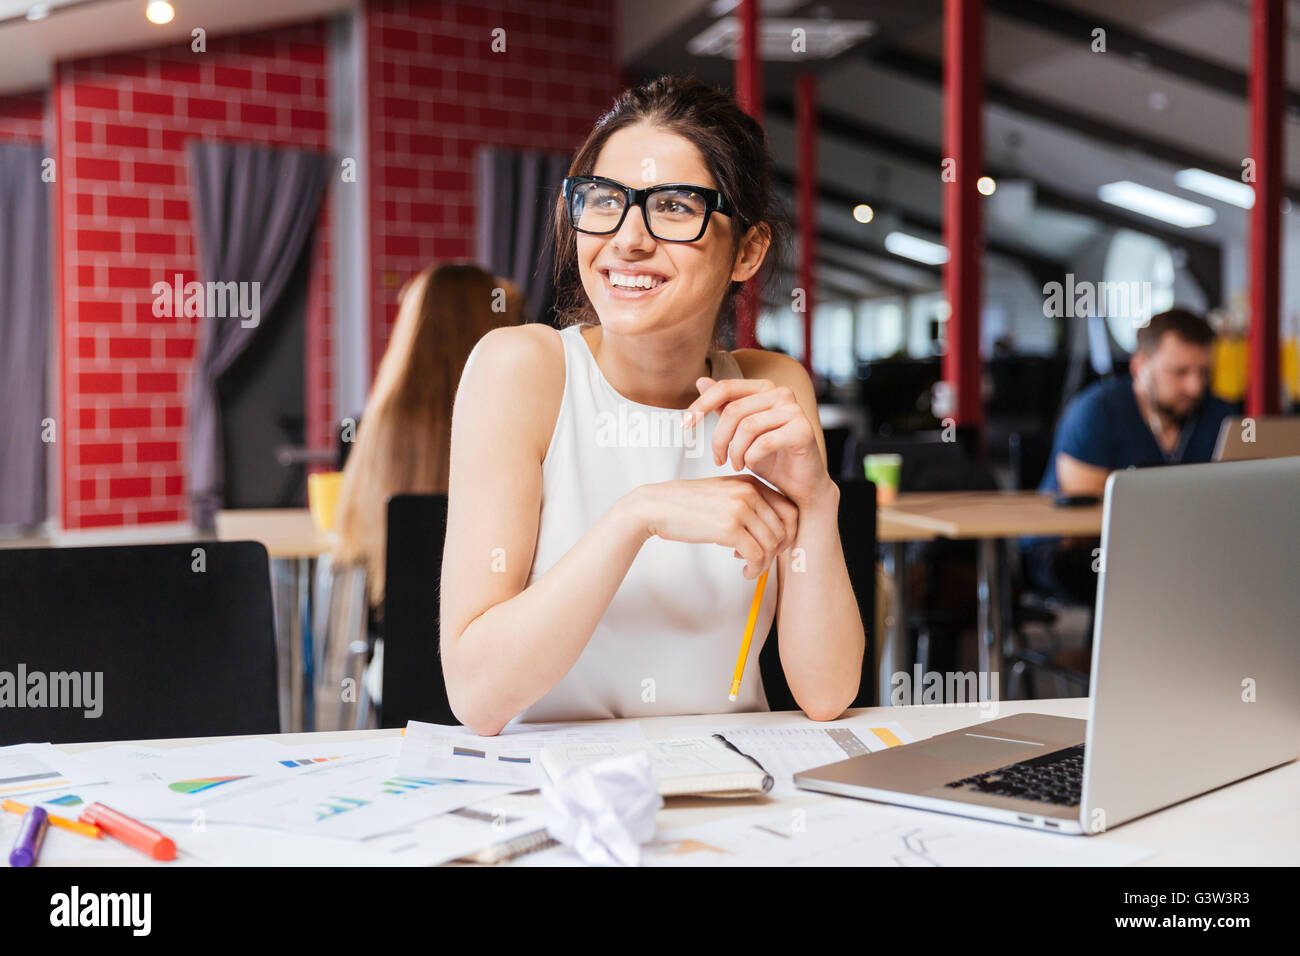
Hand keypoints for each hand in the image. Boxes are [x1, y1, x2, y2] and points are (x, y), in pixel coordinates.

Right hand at [631, 475, 798, 578]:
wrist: (657, 506)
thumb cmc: (687, 504)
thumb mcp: (723, 494)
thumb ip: (748, 505)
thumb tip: (773, 532)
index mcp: (750, 482)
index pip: (789, 509)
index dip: (789, 532)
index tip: (776, 546)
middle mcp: (749, 492)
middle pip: (783, 528)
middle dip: (777, 550)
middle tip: (761, 559)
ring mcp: (740, 509)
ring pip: (771, 544)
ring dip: (763, 563)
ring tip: (750, 568)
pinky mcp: (729, 528)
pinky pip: (756, 555)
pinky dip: (754, 569)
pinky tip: (744, 571)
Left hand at [682, 376, 830, 507]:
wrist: (801, 484)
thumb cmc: (771, 458)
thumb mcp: (741, 432)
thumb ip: (724, 407)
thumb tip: (701, 380)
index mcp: (765, 388)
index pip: (725, 387)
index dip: (701, 405)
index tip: (686, 425)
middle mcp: (782, 394)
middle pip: (734, 410)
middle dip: (719, 439)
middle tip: (718, 460)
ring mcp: (794, 411)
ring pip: (747, 427)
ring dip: (735, 451)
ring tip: (736, 464)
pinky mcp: (803, 430)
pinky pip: (764, 442)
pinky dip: (751, 458)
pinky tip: (750, 466)